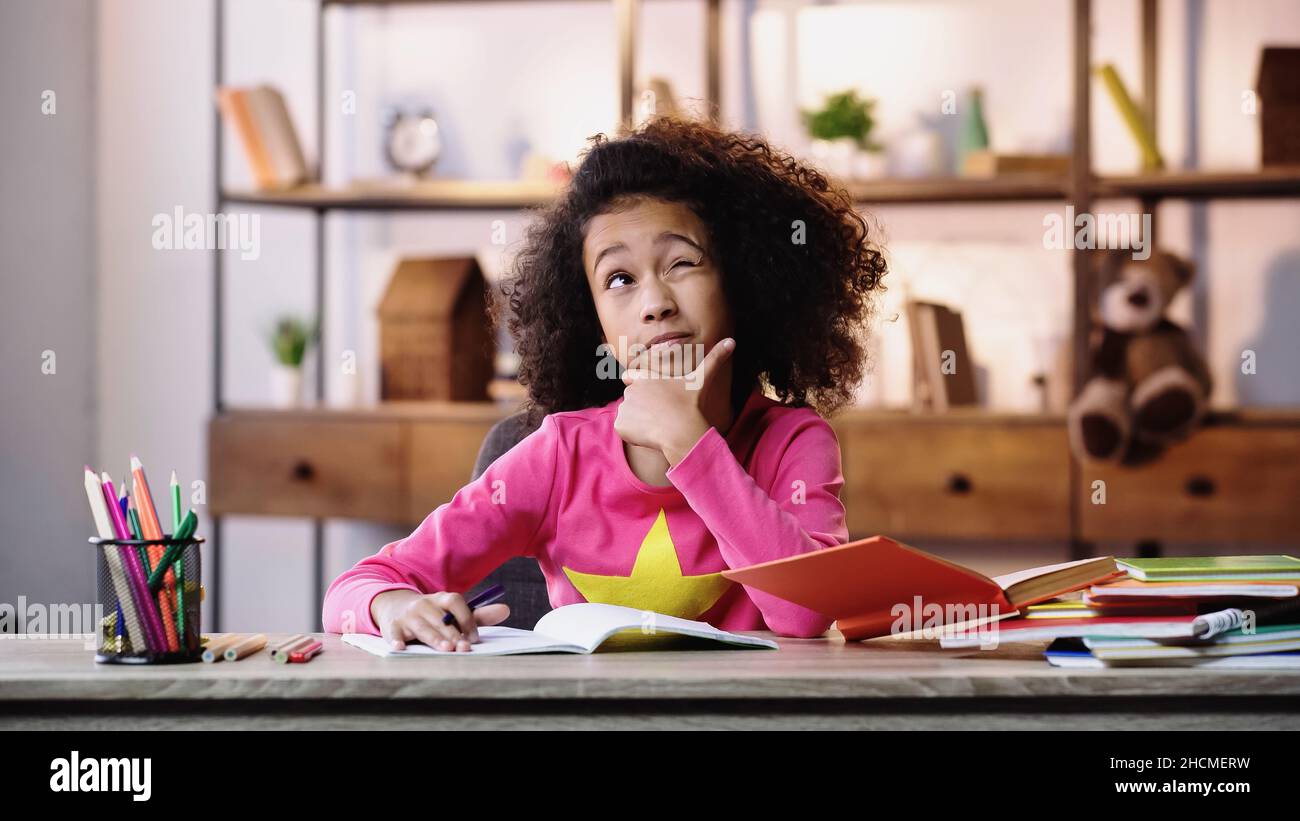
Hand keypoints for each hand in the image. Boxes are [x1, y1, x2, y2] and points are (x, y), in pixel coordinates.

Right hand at [372, 590, 509, 651]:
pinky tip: (400, 648)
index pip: (455, 602)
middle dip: (453, 634)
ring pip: (422, 628)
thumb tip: (506, 610)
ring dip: (435, 638)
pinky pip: (393, 633)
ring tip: (446, 649)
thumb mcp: (451, 611)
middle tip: (464, 648)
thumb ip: (478, 615)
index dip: (466, 618)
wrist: (394, 604)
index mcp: (441, 598)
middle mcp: (424, 604)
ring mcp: (408, 616)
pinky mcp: (392, 627)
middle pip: (441, 619)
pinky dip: (396, 640)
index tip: (474, 637)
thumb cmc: (431, 614)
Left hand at [615, 337, 735, 465]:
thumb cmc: (692, 404)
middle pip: (632, 399)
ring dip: (639, 421)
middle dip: (643, 407)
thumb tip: (732, 341)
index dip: (638, 385)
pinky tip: (649, 434)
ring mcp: (624, 407)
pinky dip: (633, 434)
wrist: (682, 432)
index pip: (630, 377)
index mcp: (645, 377)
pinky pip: (623, 429)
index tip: (652, 395)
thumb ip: (714, 359)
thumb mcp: (702, 379)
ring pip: (628, 415)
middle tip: (662, 414)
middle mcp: (631, 389)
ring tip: (658, 424)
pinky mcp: (620, 425)